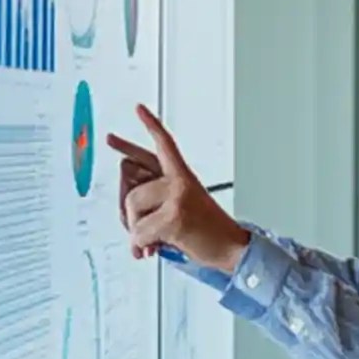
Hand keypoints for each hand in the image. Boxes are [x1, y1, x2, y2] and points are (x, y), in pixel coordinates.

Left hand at [106, 104, 249, 272]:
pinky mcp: (174, 215)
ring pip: (131, 209)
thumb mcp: (182, 209)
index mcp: (184, 176)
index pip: (164, 145)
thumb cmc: (208, 232)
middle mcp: (181, 181)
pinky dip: (141, 244)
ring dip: (137, 231)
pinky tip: (152, 247)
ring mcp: (178, 196)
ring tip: (154, 239)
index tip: (138, 108)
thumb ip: (154, 204)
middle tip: (140, 227)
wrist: (232, 249)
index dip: (150, 125)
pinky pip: (139, 231)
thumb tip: (126, 215)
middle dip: (129, 214)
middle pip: (131, 188)